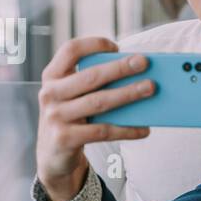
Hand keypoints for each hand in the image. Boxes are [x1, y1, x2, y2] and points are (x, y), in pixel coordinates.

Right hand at [36, 36, 154, 200]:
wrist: (52, 156)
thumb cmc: (72, 118)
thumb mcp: (73, 97)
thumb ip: (93, 84)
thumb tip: (135, 75)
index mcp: (52, 76)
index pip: (70, 50)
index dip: (93, 44)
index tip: (116, 46)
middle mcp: (50, 94)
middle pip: (90, 76)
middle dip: (120, 68)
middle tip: (144, 62)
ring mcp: (55, 116)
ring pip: (99, 102)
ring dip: (128, 94)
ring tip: (150, 89)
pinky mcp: (65, 138)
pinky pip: (103, 131)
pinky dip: (126, 129)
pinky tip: (144, 128)